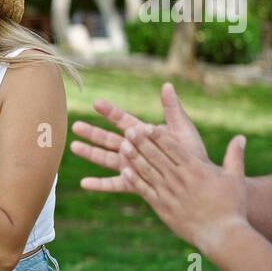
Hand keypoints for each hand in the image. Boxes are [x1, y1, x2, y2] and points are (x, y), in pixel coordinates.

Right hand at [70, 82, 206, 193]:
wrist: (197, 179)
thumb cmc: (191, 152)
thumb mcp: (182, 128)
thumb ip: (172, 108)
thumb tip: (167, 85)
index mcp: (143, 133)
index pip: (122, 119)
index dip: (109, 111)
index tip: (96, 102)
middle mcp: (133, 148)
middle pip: (108, 138)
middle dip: (92, 132)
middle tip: (75, 125)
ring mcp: (131, 165)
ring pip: (106, 158)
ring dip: (90, 153)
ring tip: (73, 147)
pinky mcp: (133, 183)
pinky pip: (113, 184)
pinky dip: (99, 184)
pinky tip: (84, 183)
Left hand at [120, 123, 249, 251]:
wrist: (222, 235)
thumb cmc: (231, 207)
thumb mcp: (235, 179)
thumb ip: (235, 156)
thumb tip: (241, 137)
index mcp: (196, 170)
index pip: (173, 148)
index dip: (159, 136)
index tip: (147, 126)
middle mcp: (180, 179)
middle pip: (156, 157)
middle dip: (142, 142)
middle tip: (128, 130)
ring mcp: (169, 194)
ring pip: (147, 171)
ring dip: (134, 158)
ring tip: (122, 146)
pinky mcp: (162, 208)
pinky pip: (145, 191)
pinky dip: (134, 180)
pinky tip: (124, 171)